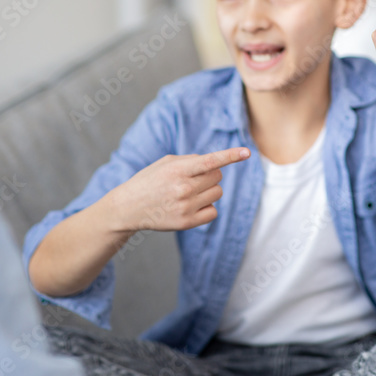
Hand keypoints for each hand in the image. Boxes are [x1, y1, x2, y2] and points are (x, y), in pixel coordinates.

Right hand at [105, 148, 249, 232]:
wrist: (128, 207)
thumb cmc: (149, 180)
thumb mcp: (165, 163)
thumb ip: (191, 160)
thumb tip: (214, 164)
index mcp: (177, 170)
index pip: (210, 161)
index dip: (230, 156)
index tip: (247, 152)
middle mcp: (183, 188)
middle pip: (217, 177)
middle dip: (209, 175)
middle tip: (192, 179)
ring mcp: (185, 207)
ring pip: (217, 193)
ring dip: (209, 190)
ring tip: (189, 192)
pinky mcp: (186, 223)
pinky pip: (213, 212)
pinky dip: (207, 207)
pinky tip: (192, 205)